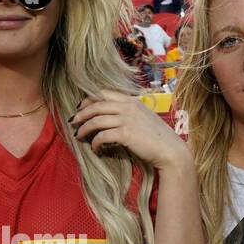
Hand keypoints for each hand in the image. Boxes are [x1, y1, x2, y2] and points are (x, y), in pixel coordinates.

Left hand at [69, 89, 192, 171]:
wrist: (171, 150)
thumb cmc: (157, 138)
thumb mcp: (143, 118)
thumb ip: (129, 113)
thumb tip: (111, 117)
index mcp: (131, 101)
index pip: (103, 93)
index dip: (88, 100)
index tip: (80, 108)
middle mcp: (128, 107)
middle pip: (96, 105)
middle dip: (81, 114)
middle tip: (73, 123)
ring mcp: (127, 119)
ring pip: (96, 120)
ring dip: (84, 128)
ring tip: (79, 136)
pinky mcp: (126, 134)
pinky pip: (102, 136)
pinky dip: (95, 142)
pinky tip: (95, 148)